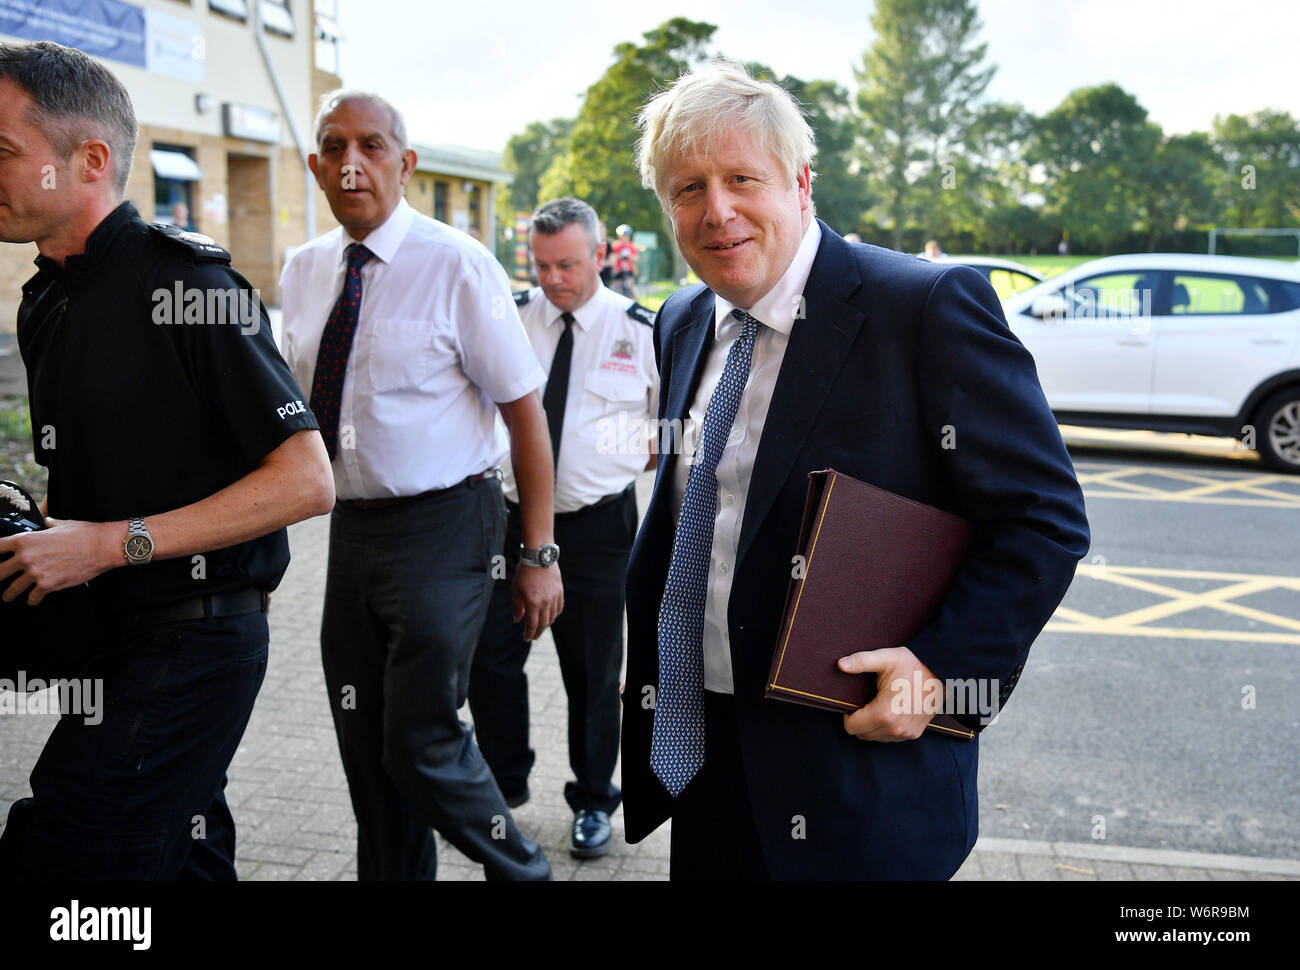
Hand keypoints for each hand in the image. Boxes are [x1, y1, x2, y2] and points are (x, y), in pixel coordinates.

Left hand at [0, 517, 120, 605]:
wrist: (102, 547)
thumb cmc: (84, 534)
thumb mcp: (61, 524)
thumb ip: (48, 525)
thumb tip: (46, 522)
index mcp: (25, 539)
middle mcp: (26, 557)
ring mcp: (35, 573)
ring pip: (12, 589)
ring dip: (9, 594)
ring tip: (7, 597)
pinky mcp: (48, 585)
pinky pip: (33, 597)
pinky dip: (33, 600)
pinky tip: (33, 600)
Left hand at [512, 563, 562, 640]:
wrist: (538, 557)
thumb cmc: (524, 573)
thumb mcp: (516, 590)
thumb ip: (517, 607)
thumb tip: (517, 620)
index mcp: (533, 603)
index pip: (532, 624)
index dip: (529, 633)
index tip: (526, 638)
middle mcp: (545, 602)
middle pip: (543, 623)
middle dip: (537, 632)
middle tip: (533, 636)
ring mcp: (554, 597)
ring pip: (552, 617)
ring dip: (546, 624)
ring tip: (540, 627)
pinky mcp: (560, 592)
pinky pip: (559, 608)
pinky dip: (554, 615)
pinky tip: (550, 617)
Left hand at [837, 646, 940, 741]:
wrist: (941, 672)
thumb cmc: (912, 664)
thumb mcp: (885, 658)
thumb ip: (861, 661)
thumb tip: (840, 664)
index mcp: (885, 713)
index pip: (852, 727)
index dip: (848, 714)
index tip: (854, 701)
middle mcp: (896, 728)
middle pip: (862, 735)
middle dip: (859, 720)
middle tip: (866, 701)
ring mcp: (906, 733)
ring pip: (875, 738)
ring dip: (872, 726)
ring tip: (878, 705)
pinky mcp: (914, 734)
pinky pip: (890, 738)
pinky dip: (885, 728)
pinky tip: (889, 711)